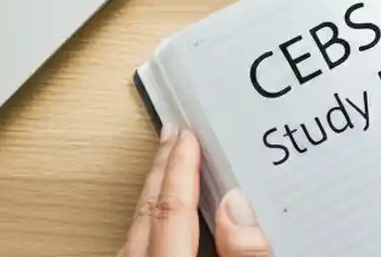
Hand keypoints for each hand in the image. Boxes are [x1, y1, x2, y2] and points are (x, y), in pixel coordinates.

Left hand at [119, 128, 271, 256]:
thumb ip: (243, 254)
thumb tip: (237, 206)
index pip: (171, 211)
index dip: (180, 170)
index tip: (187, 138)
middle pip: (147, 211)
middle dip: (163, 169)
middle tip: (172, 135)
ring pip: (137, 225)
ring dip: (154, 191)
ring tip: (166, 165)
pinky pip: (138, 243)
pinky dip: (151, 218)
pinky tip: (161, 214)